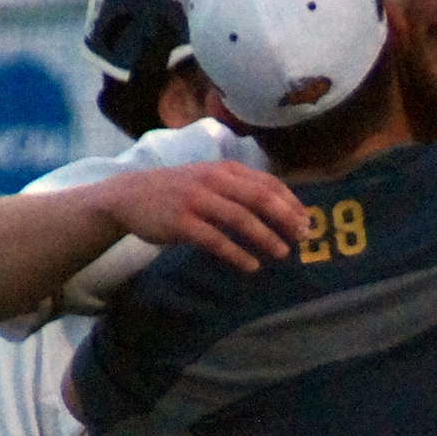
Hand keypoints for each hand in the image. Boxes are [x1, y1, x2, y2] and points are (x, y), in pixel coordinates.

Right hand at [95, 161, 308, 272]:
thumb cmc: (177, 190)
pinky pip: (215, 240)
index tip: (307, 220)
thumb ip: (238, 188)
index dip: (290, 202)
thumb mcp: (208, 179)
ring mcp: (196, 200)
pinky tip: (251, 266)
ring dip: (265, 237)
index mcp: (224, 169)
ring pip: (240, 218)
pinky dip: (236, 254)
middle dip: (285, 217)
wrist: (129, 196)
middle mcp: (213, 180)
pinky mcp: (181, 223)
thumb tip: (279, 206)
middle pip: (259, 197)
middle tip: (302, 237)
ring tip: (282, 253)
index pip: (267, 182)